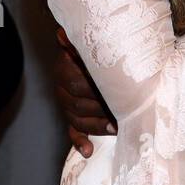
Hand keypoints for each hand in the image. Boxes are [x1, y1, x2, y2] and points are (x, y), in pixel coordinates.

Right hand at [53, 26, 113, 157]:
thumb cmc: (104, 43)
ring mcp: (65, 101)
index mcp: (66, 65)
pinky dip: (79, 141)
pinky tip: (88, 150)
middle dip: (101, 109)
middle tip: (123, 112)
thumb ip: (80, 38)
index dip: (95, 91)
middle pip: (76, 103)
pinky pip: (72, 130)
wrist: (97, 48)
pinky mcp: (72, 114)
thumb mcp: (95, 39)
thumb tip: (62, 33)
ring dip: (96, 125)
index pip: (76, 84)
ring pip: (76, 118)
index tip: (115, 95)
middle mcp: (63, 84)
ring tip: (115, 128)